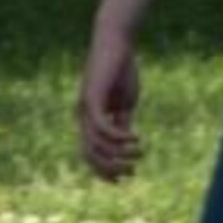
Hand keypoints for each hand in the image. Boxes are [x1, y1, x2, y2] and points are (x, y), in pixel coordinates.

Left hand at [76, 34, 143, 182]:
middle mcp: (82, 116)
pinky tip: (135, 138)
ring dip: (120, 154)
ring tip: (140, 152)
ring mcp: (85, 108)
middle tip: (134, 170)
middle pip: (90, 156)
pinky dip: (119, 138)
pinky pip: (102, 128)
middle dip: (111, 168)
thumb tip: (125, 145)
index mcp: (89, 119)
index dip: (104, 171)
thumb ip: (123, 122)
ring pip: (96, 145)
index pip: (90, 155)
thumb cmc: (120, 71)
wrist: (116, 43)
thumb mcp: (125, 103)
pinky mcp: (92, 98)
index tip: (125, 179)